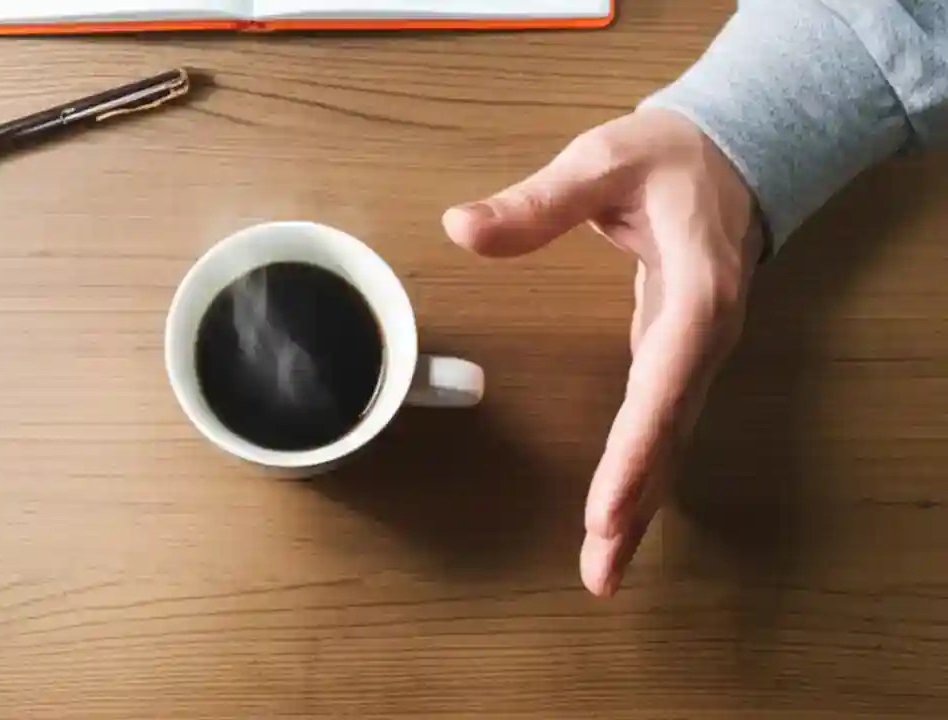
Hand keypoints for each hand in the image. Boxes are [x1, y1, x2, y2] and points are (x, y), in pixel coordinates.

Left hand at [443, 109, 762, 596]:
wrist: (738, 153)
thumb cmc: (671, 156)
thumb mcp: (604, 160)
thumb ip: (539, 200)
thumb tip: (461, 229)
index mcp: (699, 290)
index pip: (666, 380)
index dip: (638, 448)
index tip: (607, 510)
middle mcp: (707, 335)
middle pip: (671, 432)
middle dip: (636, 503)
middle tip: (600, 572)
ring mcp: (697, 352)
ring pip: (669, 441)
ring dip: (639, 506)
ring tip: (604, 572)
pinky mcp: (679, 357)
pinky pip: (661, 427)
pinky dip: (640, 474)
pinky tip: (616, 516)